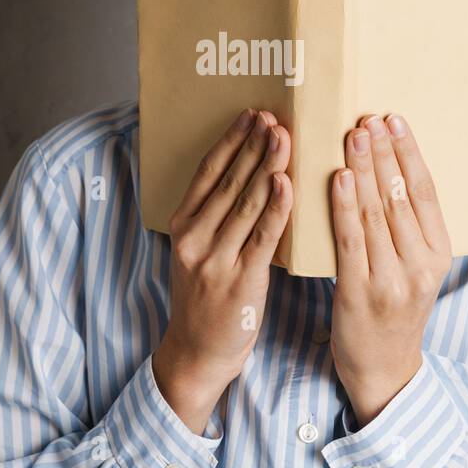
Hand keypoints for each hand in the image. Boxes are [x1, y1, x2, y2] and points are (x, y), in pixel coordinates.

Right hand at [152, 107, 292, 434]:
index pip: (208, 172)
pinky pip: (262, 237)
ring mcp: (214, 259)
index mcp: (182, 225)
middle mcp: (193, 238)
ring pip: (245, 202)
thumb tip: (249, 175)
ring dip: (267, 166)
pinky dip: (275, 208)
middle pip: (228, 181)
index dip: (231, 141)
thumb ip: (215, 218)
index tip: (252, 115)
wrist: (197, 353)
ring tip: (284, 137)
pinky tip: (286, 184)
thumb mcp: (197, 253)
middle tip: (275, 116)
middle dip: (254, 145)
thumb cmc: (206, 300)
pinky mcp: (238, 280)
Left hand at [329, 113, 451, 428]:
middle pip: (401, 196)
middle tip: (368, 117)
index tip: (394, 119)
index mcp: (439, 253)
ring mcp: (392, 280)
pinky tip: (340, 177)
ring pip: (377, 212)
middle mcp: (421, 264)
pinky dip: (345, 206)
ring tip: (353, 135)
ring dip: (364, 168)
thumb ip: (407, 226)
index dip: (409, 152)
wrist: (384, 369)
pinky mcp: (360, 292)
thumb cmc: (393, 309)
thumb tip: (388, 167)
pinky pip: (351, 240)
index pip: (426, 191)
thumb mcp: (415, 268)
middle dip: (384, 152)